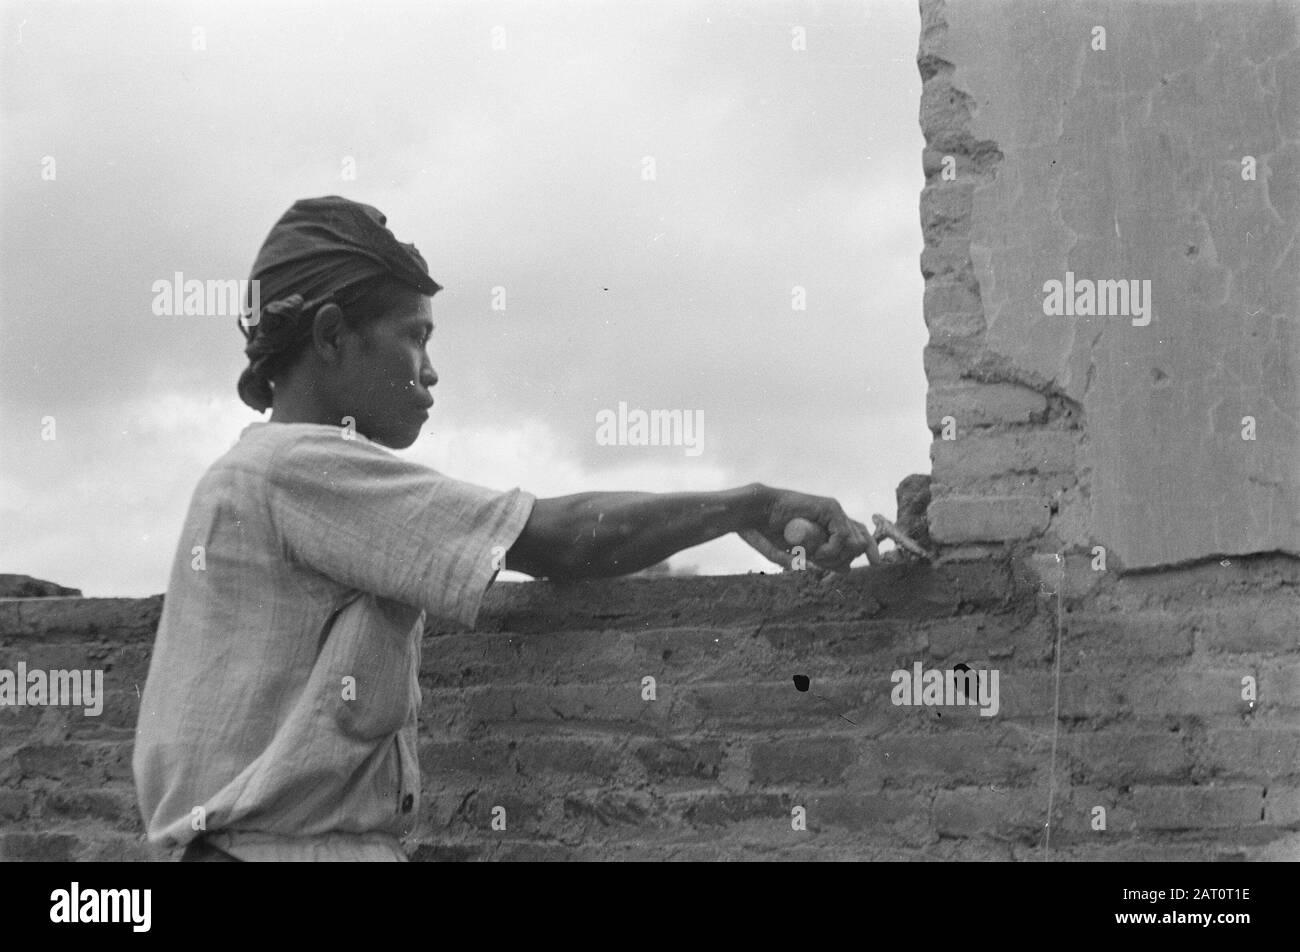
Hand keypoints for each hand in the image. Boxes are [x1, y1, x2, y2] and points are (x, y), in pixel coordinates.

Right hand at [740, 488, 879, 572]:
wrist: (752, 514)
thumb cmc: (767, 533)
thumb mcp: (800, 553)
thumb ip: (822, 561)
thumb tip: (847, 570)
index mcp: (828, 525)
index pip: (860, 536)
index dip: (870, 549)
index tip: (877, 563)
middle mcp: (834, 517)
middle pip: (861, 541)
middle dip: (847, 559)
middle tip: (822, 561)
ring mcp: (833, 511)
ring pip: (855, 541)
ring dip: (837, 556)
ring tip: (816, 556)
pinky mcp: (829, 507)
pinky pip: (844, 536)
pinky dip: (833, 549)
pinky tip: (818, 552)